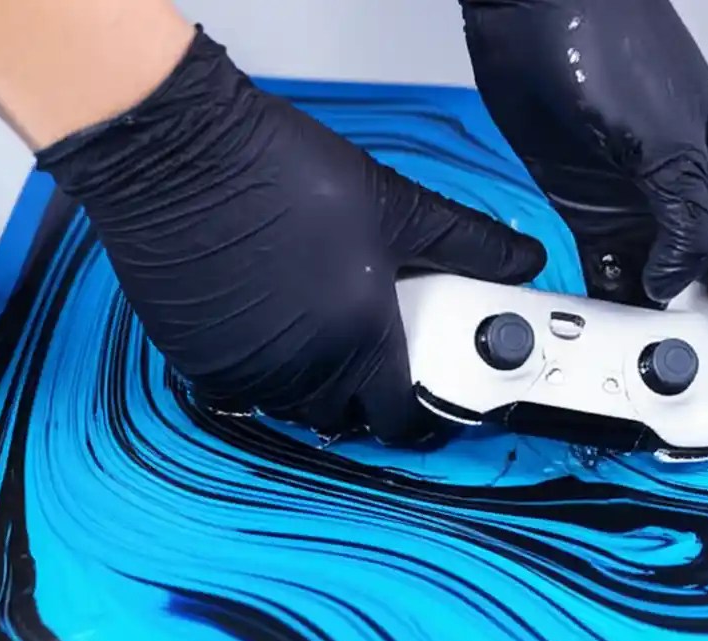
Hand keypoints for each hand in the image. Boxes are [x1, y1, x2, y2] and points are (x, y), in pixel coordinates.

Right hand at [37, 28, 545, 444]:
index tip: (433, 406)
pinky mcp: (195, 357)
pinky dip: (261, 372)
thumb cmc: (284, 173)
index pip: (404, 420)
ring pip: (291, 406)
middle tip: (375, 351)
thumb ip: (468, 242)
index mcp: (360, 341)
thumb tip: (523, 259)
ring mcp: (243, 369)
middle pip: (347, 416)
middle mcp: (301, 370)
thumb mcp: (397, 205)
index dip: (426, 419)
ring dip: (314, 384)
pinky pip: (239, 390)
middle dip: (368, 396)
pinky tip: (269, 326)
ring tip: (321, 330)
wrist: (184, 153)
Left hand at [459, 0, 707, 423]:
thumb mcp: (662, 134)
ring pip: (660, 287)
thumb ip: (682, 214)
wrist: (536, 8)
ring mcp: (636, 205)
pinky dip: (605, 306)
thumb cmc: (608, 38)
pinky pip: (605, 271)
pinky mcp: (587, 203)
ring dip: (657, 331)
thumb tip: (672, 285)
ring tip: (645, 376)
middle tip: (699, 393)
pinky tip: (595, 335)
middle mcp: (683, 201)